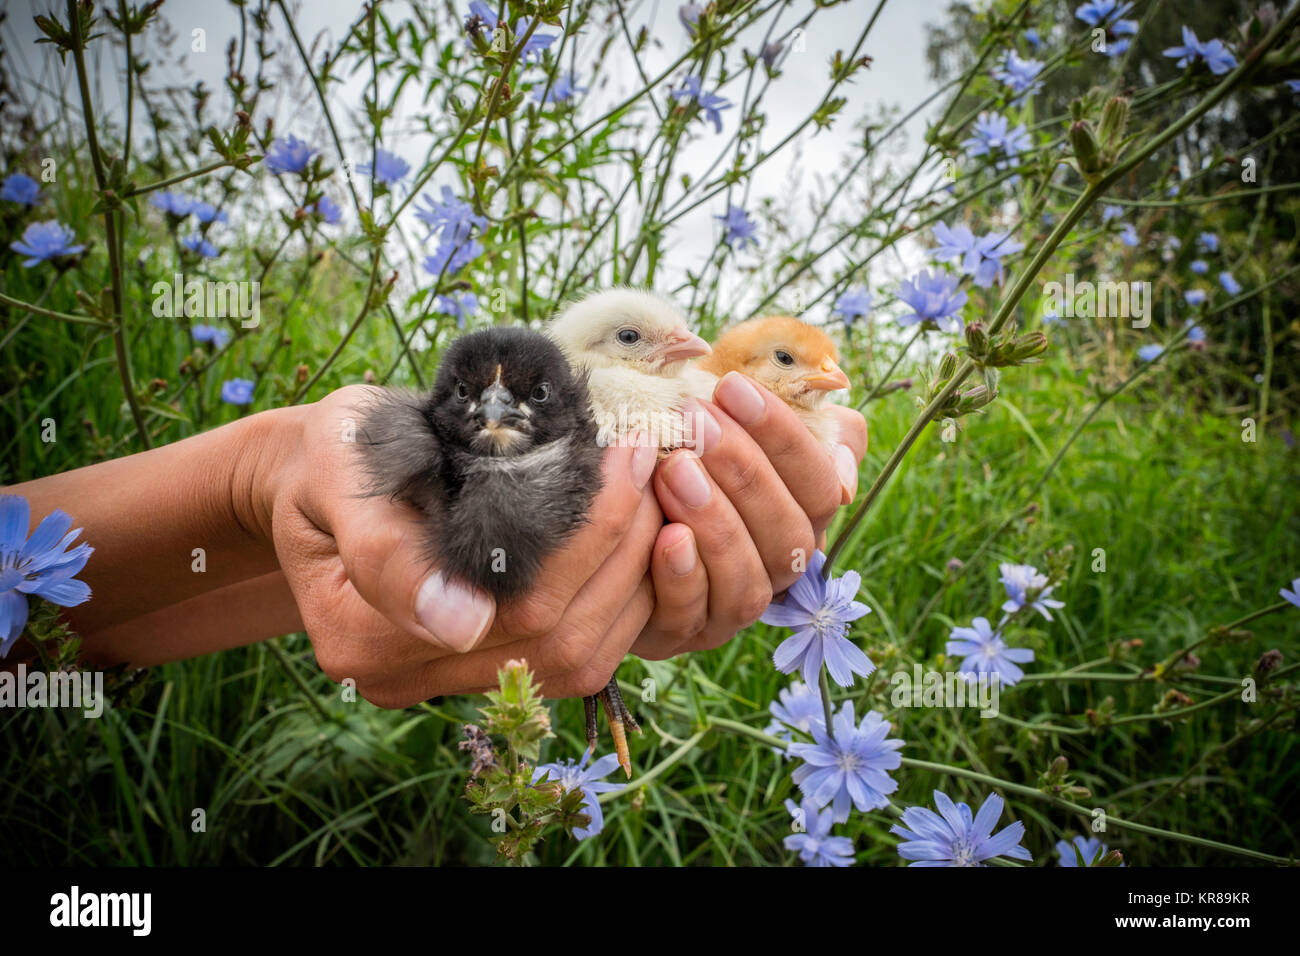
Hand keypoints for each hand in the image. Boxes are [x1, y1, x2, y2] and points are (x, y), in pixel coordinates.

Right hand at [270, 386, 664, 706]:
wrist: (319, 471)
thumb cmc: (333, 450)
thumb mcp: (340, 464)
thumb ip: (383, 545)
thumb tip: (462, 626)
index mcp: (361, 635)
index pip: (511, 605)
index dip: (590, 534)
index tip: (625, 452)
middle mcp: (406, 677)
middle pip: (557, 638)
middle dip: (624, 546)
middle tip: (650, 460)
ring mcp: (449, 679)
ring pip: (581, 655)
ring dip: (636, 573)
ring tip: (655, 488)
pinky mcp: (488, 667)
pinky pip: (579, 652)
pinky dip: (623, 592)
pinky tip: (637, 528)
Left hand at [632, 372, 867, 659]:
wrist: (615, 501)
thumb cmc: (689, 448)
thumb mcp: (741, 421)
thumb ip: (809, 426)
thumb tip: (845, 477)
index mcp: (802, 516)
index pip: (820, 484)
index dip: (783, 437)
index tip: (732, 387)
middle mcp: (778, 569)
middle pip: (787, 534)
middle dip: (744, 473)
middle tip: (696, 422)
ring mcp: (730, 607)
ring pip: (746, 581)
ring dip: (715, 522)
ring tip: (674, 468)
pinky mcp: (679, 631)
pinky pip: (690, 614)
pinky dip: (682, 574)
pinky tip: (664, 534)